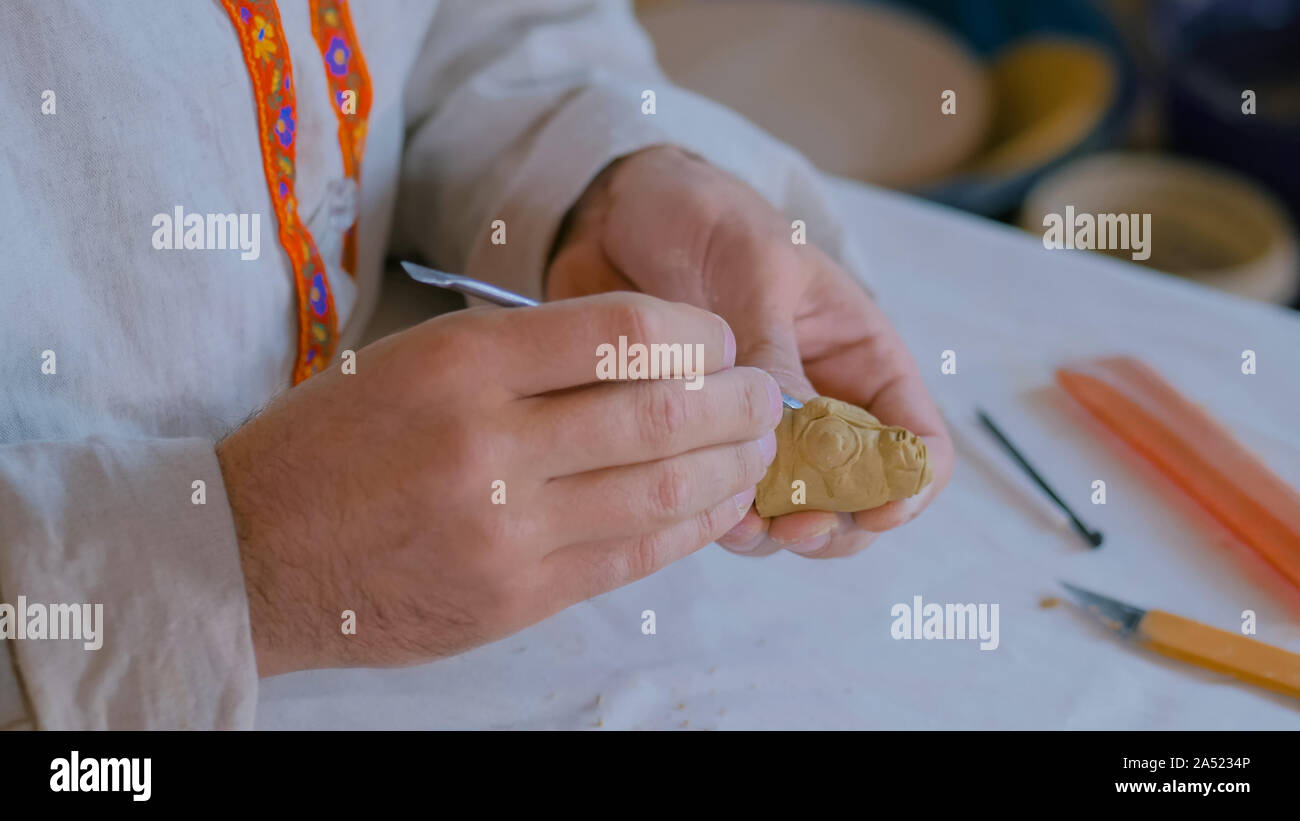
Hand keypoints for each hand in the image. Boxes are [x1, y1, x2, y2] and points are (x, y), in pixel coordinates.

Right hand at [216, 292, 780, 675]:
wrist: (251, 553)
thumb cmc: (332, 443)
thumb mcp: (413, 361)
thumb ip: (524, 355)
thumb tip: (649, 353)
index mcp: (461, 364)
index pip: (621, 331)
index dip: (696, 333)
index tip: (718, 340)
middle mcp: (489, 443)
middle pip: (661, 416)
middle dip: (739, 403)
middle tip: (768, 396)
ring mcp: (505, 530)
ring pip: (662, 492)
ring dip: (732, 469)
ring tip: (759, 450)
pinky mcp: (515, 596)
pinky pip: (632, 557)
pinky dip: (689, 527)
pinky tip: (717, 506)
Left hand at [547, 145, 952, 557]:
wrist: (623, 214)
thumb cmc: (709, 221)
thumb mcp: (756, 270)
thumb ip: (776, 353)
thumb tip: (793, 438)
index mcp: (862, 360)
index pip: (920, 445)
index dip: (908, 486)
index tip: (877, 509)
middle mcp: (822, 407)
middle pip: (860, 500)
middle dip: (837, 526)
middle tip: (796, 528)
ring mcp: (762, 433)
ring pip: (792, 515)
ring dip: (774, 533)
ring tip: (742, 524)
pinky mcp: (702, 445)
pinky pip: (724, 503)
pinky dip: (719, 518)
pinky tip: (697, 506)